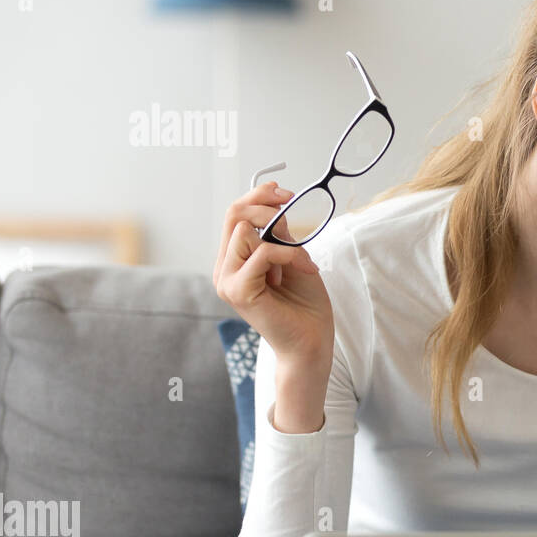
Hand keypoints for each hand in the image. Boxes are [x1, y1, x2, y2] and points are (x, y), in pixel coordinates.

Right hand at [213, 182, 334, 365]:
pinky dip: (288, 255)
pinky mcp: (238, 292)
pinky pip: (261, 253)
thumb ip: (280, 236)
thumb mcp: (295, 260)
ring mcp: (227, 281)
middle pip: (233, 216)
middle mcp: (225, 270)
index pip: (234, 216)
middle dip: (265, 205)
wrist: (311, 344)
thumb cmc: (305, 307)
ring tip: (302, 261)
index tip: (283, 192)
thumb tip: (275, 207)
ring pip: (244, 232)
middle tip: (291, 206)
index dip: (257, 197)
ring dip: (282, 238)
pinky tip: (305, 268)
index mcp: (235, 262)